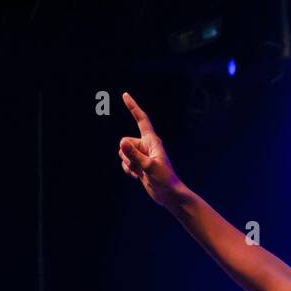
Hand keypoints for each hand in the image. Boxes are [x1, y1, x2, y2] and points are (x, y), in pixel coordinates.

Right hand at [118, 92, 181, 206]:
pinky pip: (125, 162)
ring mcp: (141, 155)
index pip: (141, 119)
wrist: (169, 195)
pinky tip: (137, 177)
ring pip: (123, 153)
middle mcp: (145, 145)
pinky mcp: (138, 164)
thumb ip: (135, 155)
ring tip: (141, 172)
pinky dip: (128, 170)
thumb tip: (122, 143)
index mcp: (152, 141)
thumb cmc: (165, 180)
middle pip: (125, 142)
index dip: (133, 107)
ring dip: (128, 164)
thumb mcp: (149, 167)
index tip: (125, 95)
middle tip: (141, 166)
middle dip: (128, 154)